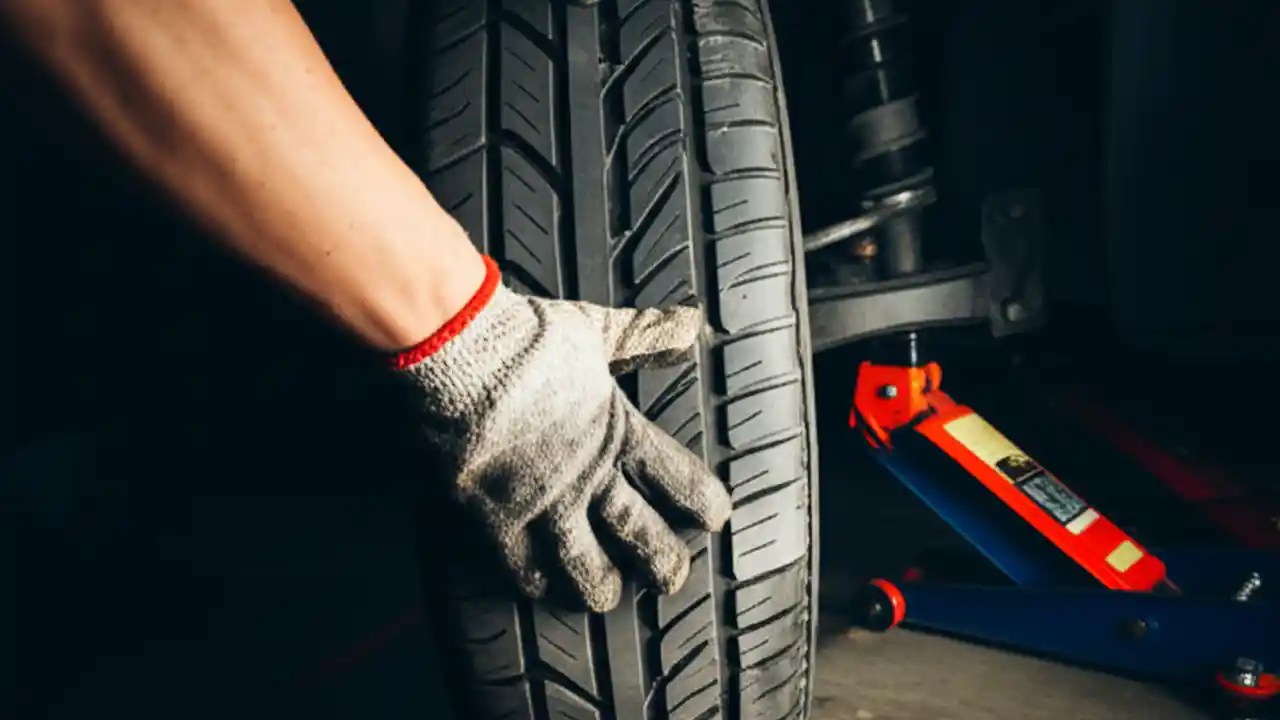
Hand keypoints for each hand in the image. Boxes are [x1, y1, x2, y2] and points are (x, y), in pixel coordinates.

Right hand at [397, 257, 730, 611]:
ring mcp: (542, 504)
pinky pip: (524, 570)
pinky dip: (536, 582)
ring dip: (602, 587)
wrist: (457, 350)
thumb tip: (692, 322)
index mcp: (620, 433)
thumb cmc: (525, 337)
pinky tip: (541, 586)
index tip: (714, 517)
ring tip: (607, 594)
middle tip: (671, 576)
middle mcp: (588, 478)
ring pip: (587, 572)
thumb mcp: (597, 330)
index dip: (704, 506)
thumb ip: (646, 336)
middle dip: (664, 564)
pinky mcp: (495, 518)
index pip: (680, 483)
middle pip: (643, 540)